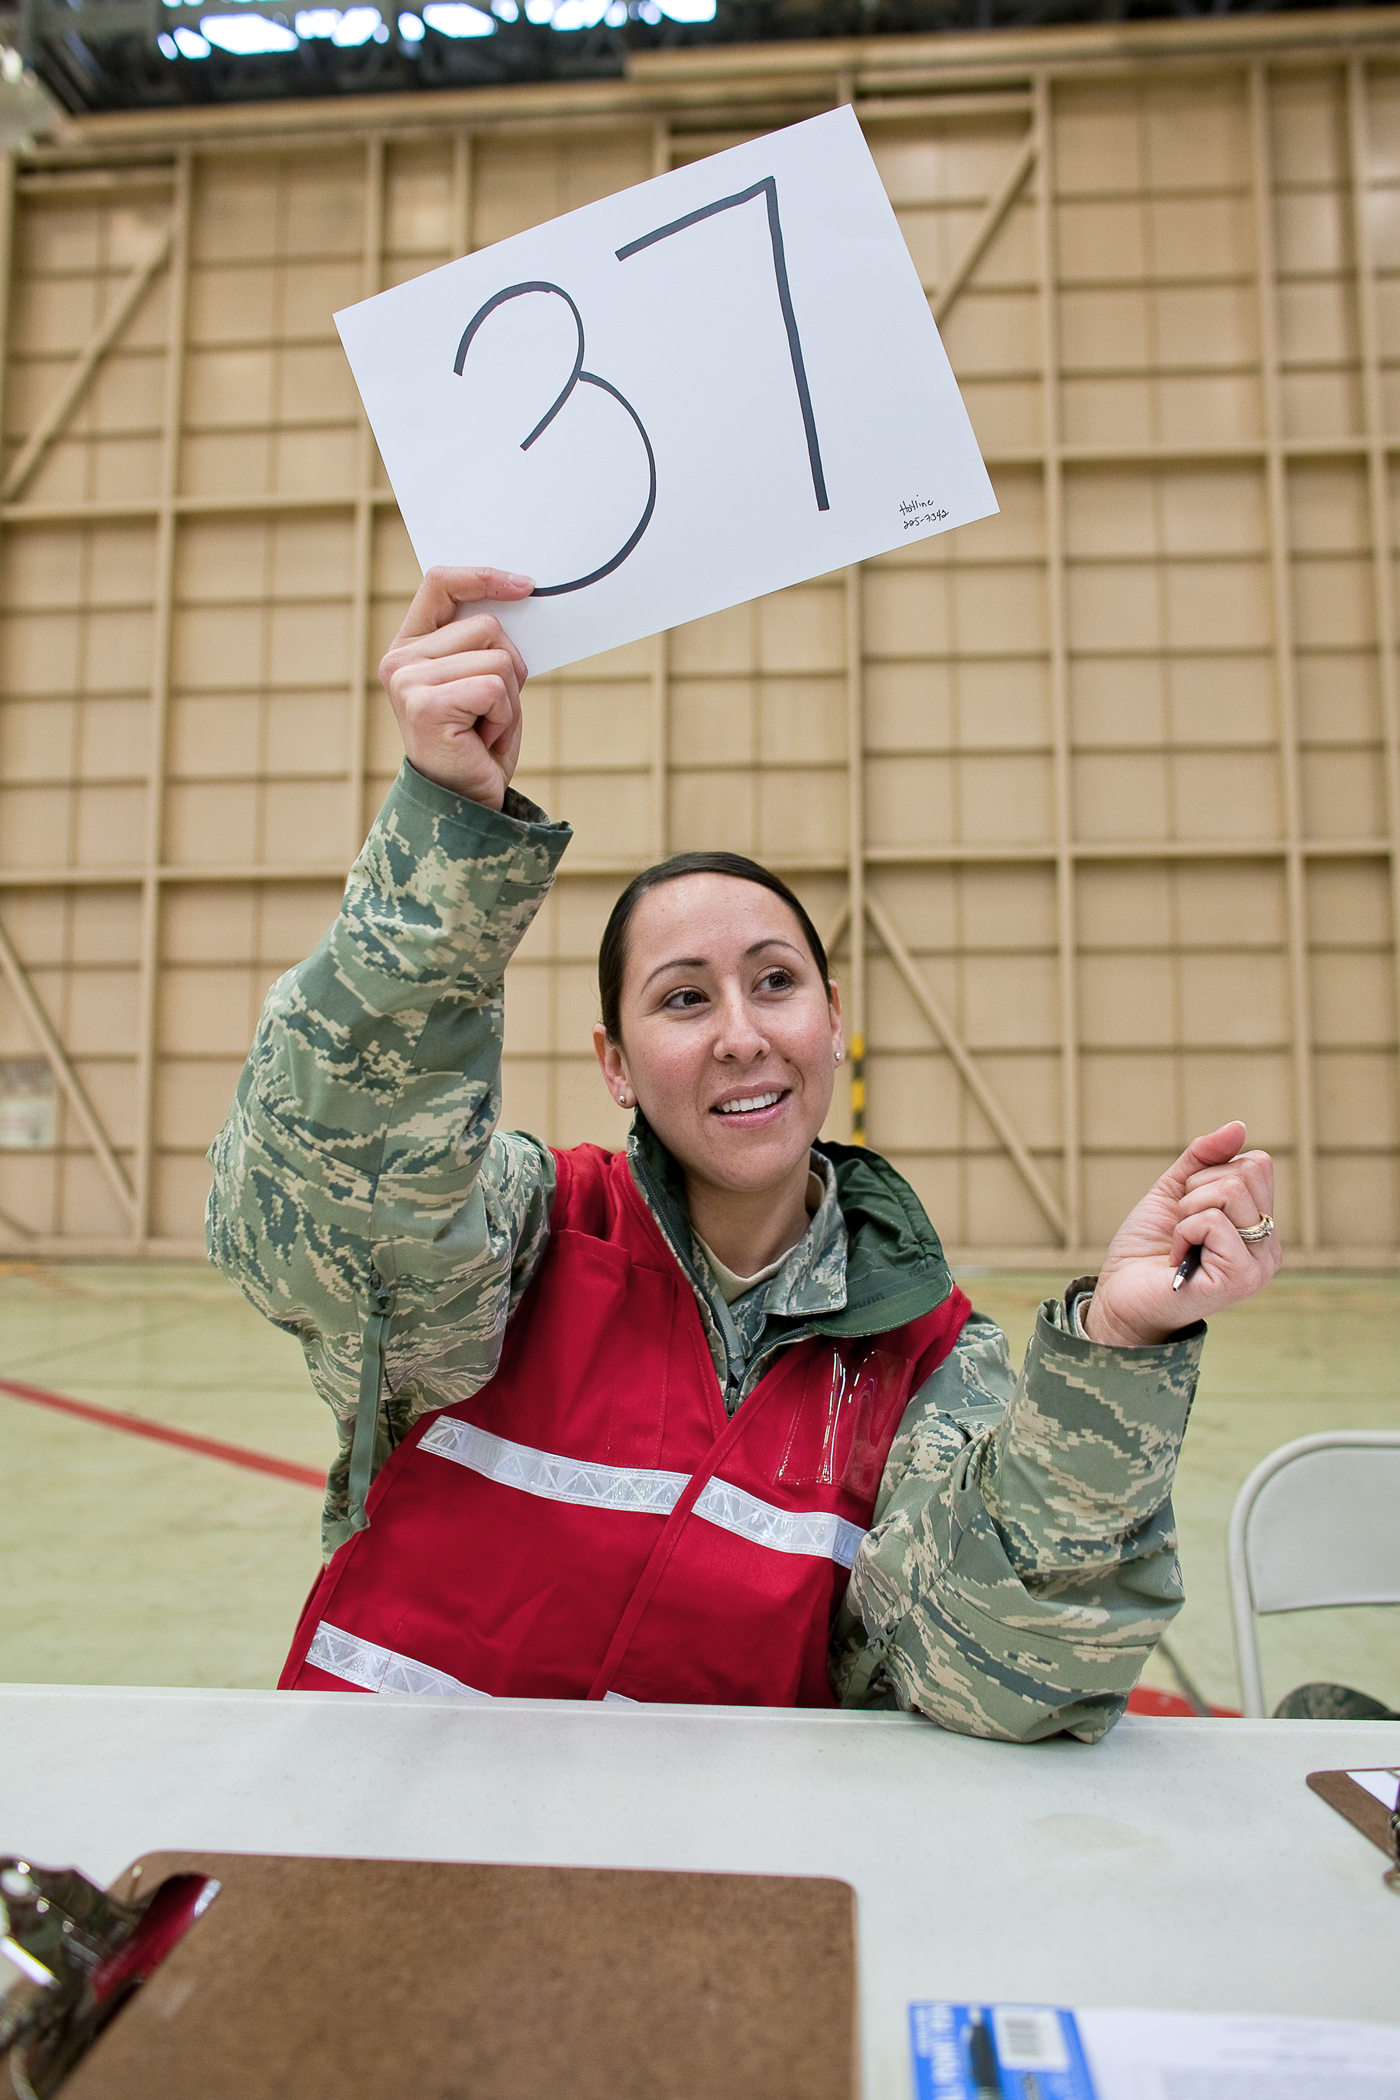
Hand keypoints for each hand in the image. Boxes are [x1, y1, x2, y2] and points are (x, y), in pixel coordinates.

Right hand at [379, 566, 533, 808]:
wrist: (464, 809)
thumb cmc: (477, 747)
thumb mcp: (481, 683)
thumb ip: (484, 643)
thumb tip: (518, 596)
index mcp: (408, 647)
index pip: (440, 584)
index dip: (483, 577)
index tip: (525, 585)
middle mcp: (399, 661)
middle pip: (487, 625)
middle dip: (510, 669)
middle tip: (491, 711)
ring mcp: (408, 682)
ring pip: (497, 657)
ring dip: (509, 699)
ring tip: (486, 727)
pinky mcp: (427, 704)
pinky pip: (496, 687)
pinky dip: (505, 717)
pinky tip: (484, 740)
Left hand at [1083, 1121, 1281, 1346]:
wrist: (1120, 1295)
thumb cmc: (1147, 1248)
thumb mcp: (1174, 1190)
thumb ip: (1204, 1158)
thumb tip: (1238, 1127)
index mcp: (1260, 1225)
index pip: (1256, 1163)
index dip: (1208, 1174)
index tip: (1187, 1207)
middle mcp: (1269, 1246)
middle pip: (1245, 1173)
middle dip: (1195, 1189)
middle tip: (1181, 1226)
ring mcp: (1259, 1264)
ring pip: (1230, 1191)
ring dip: (1187, 1211)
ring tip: (1180, 1242)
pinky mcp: (1241, 1278)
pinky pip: (1213, 1220)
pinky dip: (1183, 1231)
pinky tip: (1178, 1259)